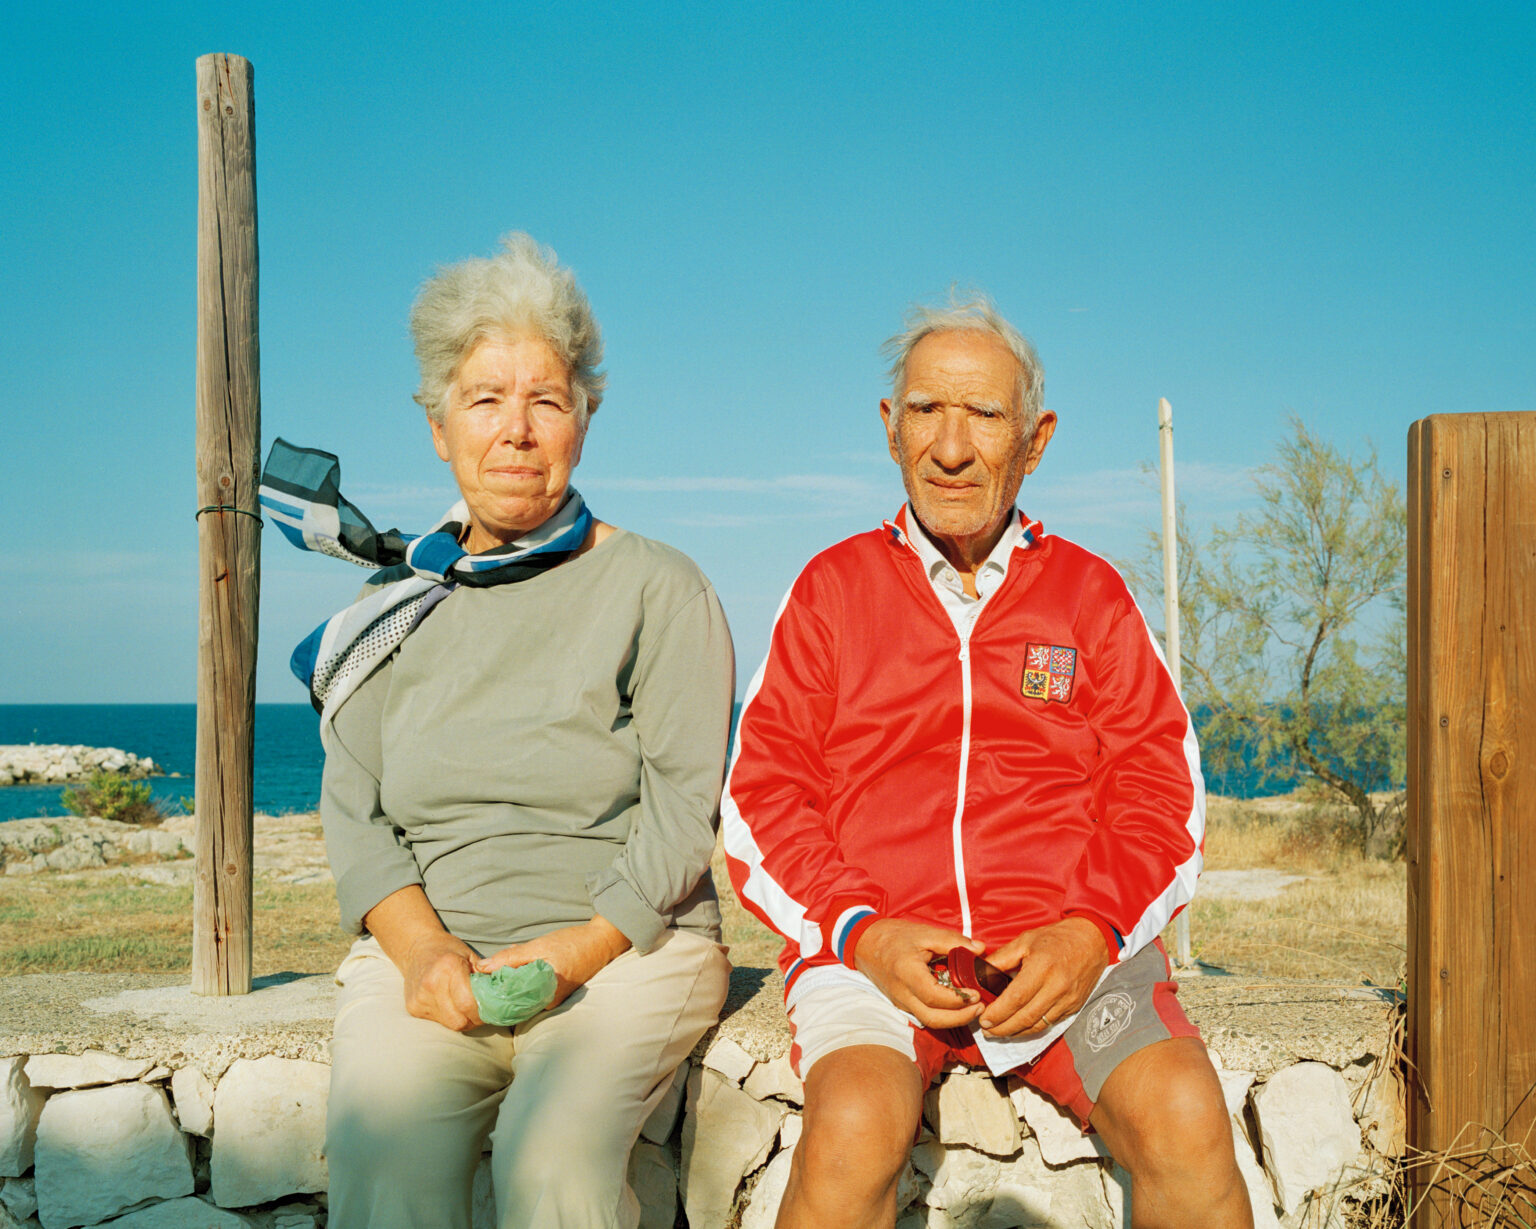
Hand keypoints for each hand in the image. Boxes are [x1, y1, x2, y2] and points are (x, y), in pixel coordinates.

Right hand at [399, 929, 483, 1031]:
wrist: (416, 948)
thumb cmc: (448, 950)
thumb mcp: (470, 955)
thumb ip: (485, 975)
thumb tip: (501, 995)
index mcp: (448, 967)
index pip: (469, 1003)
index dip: (483, 1010)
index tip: (492, 1007)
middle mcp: (432, 984)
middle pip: (460, 1020)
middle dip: (475, 1019)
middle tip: (482, 1012)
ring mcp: (420, 998)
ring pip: (450, 1024)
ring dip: (463, 1020)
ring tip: (469, 1009)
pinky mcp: (413, 1007)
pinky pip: (439, 1021)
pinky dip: (450, 1017)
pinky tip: (453, 1006)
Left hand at [476, 916, 631, 1009]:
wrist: (602, 942)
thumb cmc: (573, 943)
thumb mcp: (539, 946)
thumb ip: (510, 958)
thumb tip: (482, 968)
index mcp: (545, 995)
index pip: (509, 1001)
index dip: (492, 991)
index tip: (480, 980)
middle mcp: (549, 1003)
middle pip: (514, 999)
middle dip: (500, 985)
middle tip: (487, 970)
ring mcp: (553, 1000)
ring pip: (521, 993)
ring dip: (511, 979)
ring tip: (504, 962)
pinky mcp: (555, 993)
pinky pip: (531, 989)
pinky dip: (522, 977)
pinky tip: (519, 962)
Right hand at [853, 918, 986, 1028]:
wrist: (864, 943)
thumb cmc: (894, 936)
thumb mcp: (924, 932)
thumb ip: (953, 941)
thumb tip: (979, 949)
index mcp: (907, 973)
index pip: (934, 997)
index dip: (958, 1000)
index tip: (976, 993)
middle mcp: (902, 993)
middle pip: (933, 1019)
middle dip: (960, 1018)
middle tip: (980, 1007)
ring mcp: (900, 1002)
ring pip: (929, 1021)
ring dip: (953, 1020)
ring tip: (972, 1008)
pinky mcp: (901, 1004)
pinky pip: (924, 1015)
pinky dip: (943, 1015)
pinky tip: (956, 1005)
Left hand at [977, 917, 1108, 1036]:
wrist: (1092, 940)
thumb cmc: (1055, 938)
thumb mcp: (1025, 940)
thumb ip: (1001, 958)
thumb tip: (980, 973)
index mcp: (1042, 967)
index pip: (1016, 998)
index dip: (998, 1013)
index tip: (983, 1019)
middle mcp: (1057, 987)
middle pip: (1025, 1017)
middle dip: (1003, 1028)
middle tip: (986, 1030)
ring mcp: (1068, 1000)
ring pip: (1038, 1025)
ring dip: (1016, 1033)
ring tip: (998, 1032)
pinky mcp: (1074, 1007)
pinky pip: (1050, 1024)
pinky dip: (1032, 1029)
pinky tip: (1019, 1028)